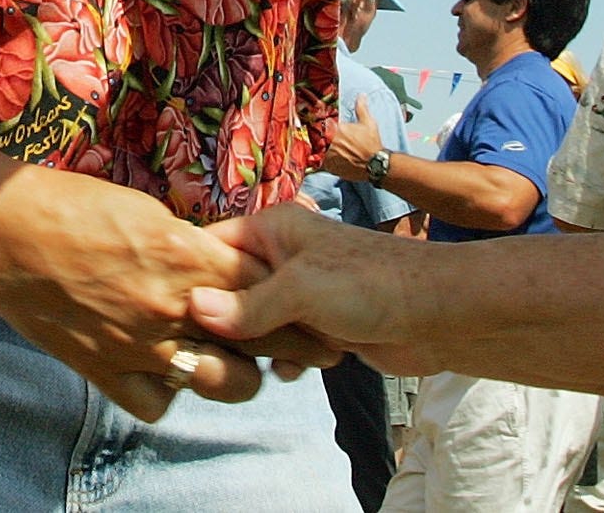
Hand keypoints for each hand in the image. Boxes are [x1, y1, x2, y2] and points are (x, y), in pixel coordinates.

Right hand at [0, 165, 293, 422]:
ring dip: (234, 371)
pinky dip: (167, 390)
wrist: (1, 232)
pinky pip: (159, 403)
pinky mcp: (105, 371)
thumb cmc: (70, 204)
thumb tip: (223, 263)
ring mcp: (139, 346)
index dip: (294, 294)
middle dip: (288, 342)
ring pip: (223, 382)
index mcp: (186, 256)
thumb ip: (192, 245)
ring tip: (230, 357)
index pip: (267, 284)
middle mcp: (171, 307)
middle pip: (260, 341)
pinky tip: (163, 369)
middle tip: (298, 340)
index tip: (313, 301)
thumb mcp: (146, 210)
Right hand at [188, 200, 428, 373]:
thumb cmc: (371, 284)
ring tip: (250, 367)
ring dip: (252, 348)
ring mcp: (298, 294)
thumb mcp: (302, 290)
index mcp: (271, 229)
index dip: (186, 277)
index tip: (164, 313)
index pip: (209, 247)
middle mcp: (279, 256)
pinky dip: (280, 362)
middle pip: (225, 291)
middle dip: (218, 323)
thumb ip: (248, 304)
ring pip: (251, 324)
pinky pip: (279, 345)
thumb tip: (192, 308)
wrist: (438, 315)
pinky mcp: (317, 326)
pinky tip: (290, 374)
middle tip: (207, 354)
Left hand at [320, 99, 385, 180]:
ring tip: (326, 150)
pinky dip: (322, 162)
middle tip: (322, 138)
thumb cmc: (372, 143)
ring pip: (317, 151)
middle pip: (316, 138)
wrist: (375, 164)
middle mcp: (329, 143)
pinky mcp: (330, 168)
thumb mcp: (368, 123)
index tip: (320, 126)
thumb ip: (361, 108)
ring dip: (320, 150)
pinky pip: (320, 164)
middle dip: (318, 138)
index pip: (320, 124)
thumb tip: (361, 95)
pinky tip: (328, 160)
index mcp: (335, 129)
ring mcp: (328, 156)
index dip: (319, 125)